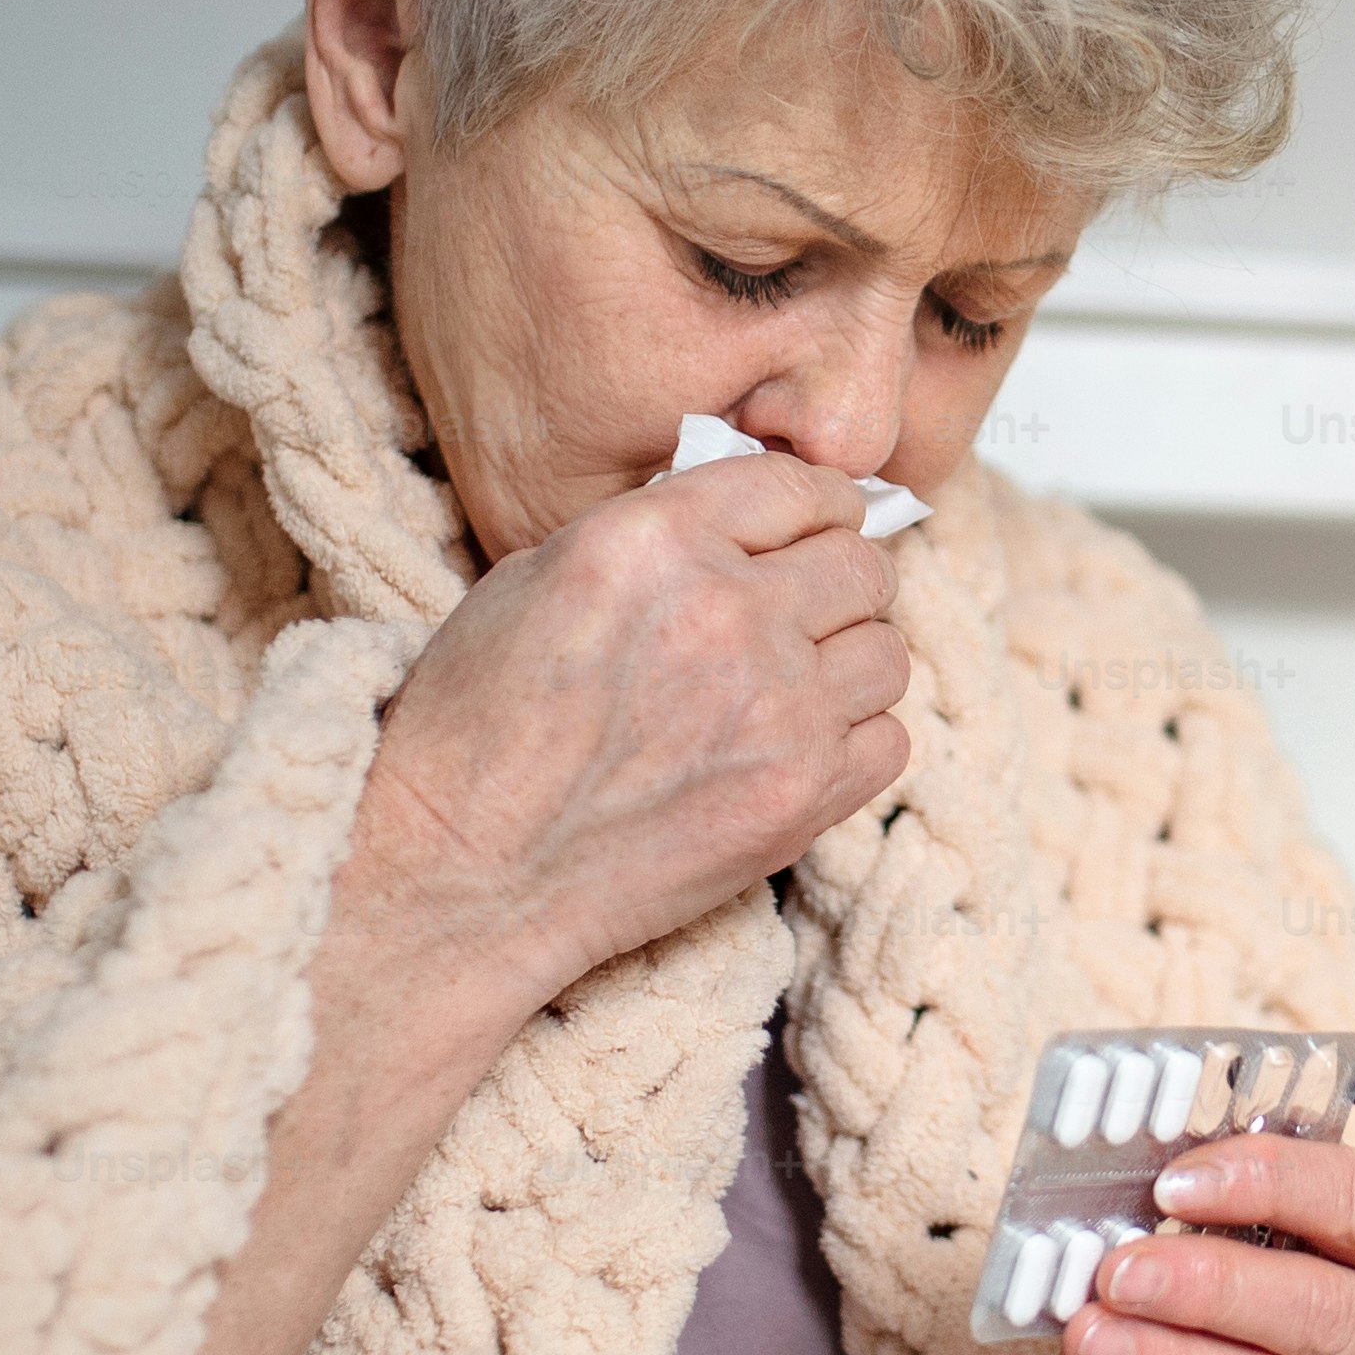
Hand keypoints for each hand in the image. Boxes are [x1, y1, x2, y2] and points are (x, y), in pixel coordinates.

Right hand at [349, 450, 908, 1017]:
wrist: (465, 869)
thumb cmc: (479, 726)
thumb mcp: (538, 577)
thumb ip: (654, 536)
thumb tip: (743, 526)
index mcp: (656, 539)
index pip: (802, 486)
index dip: (818, 507)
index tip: (816, 528)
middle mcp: (728, 610)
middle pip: (863, 567)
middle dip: (839, 583)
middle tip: (806, 612)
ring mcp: (777, 706)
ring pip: (888, 653)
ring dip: (850, 663)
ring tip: (795, 685)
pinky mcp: (801, 793)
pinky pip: (889, 740)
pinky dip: (854, 741)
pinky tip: (796, 747)